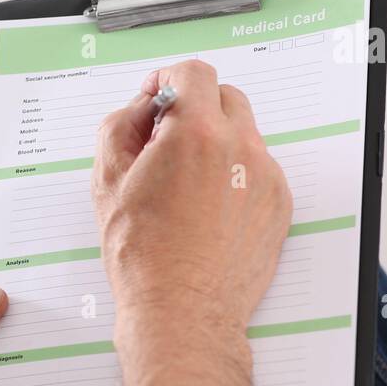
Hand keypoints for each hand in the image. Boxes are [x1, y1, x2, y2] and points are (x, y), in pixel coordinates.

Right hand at [91, 58, 290, 339]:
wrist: (182, 312)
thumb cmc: (144, 256)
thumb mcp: (108, 180)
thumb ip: (122, 125)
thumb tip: (143, 107)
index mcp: (197, 134)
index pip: (193, 73)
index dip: (168, 81)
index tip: (157, 100)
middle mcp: (240, 148)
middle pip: (224, 96)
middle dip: (194, 109)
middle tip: (166, 143)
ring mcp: (265, 177)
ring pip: (243, 134)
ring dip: (216, 143)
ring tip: (185, 186)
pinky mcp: (278, 204)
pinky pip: (257, 169)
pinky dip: (234, 175)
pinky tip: (206, 209)